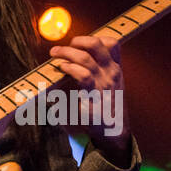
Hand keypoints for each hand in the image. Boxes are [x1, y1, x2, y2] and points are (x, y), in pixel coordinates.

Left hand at [48, 34, 129, 153]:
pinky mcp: (95, 96)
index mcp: (115, 69)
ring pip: (85, 59)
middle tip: (61, 49)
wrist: (115, 132)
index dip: (94, 38)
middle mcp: (111, 74)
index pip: (112, 44)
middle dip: (76, 42)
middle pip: (96, 46)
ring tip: (55, 55)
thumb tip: (74, 60)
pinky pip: (82, 76)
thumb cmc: (108, 108)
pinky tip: (62, 69)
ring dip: (66, 54)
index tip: (79, 44)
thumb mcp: (110, 86)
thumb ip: (99, 72)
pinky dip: (70, 69)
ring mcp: (103, 84)